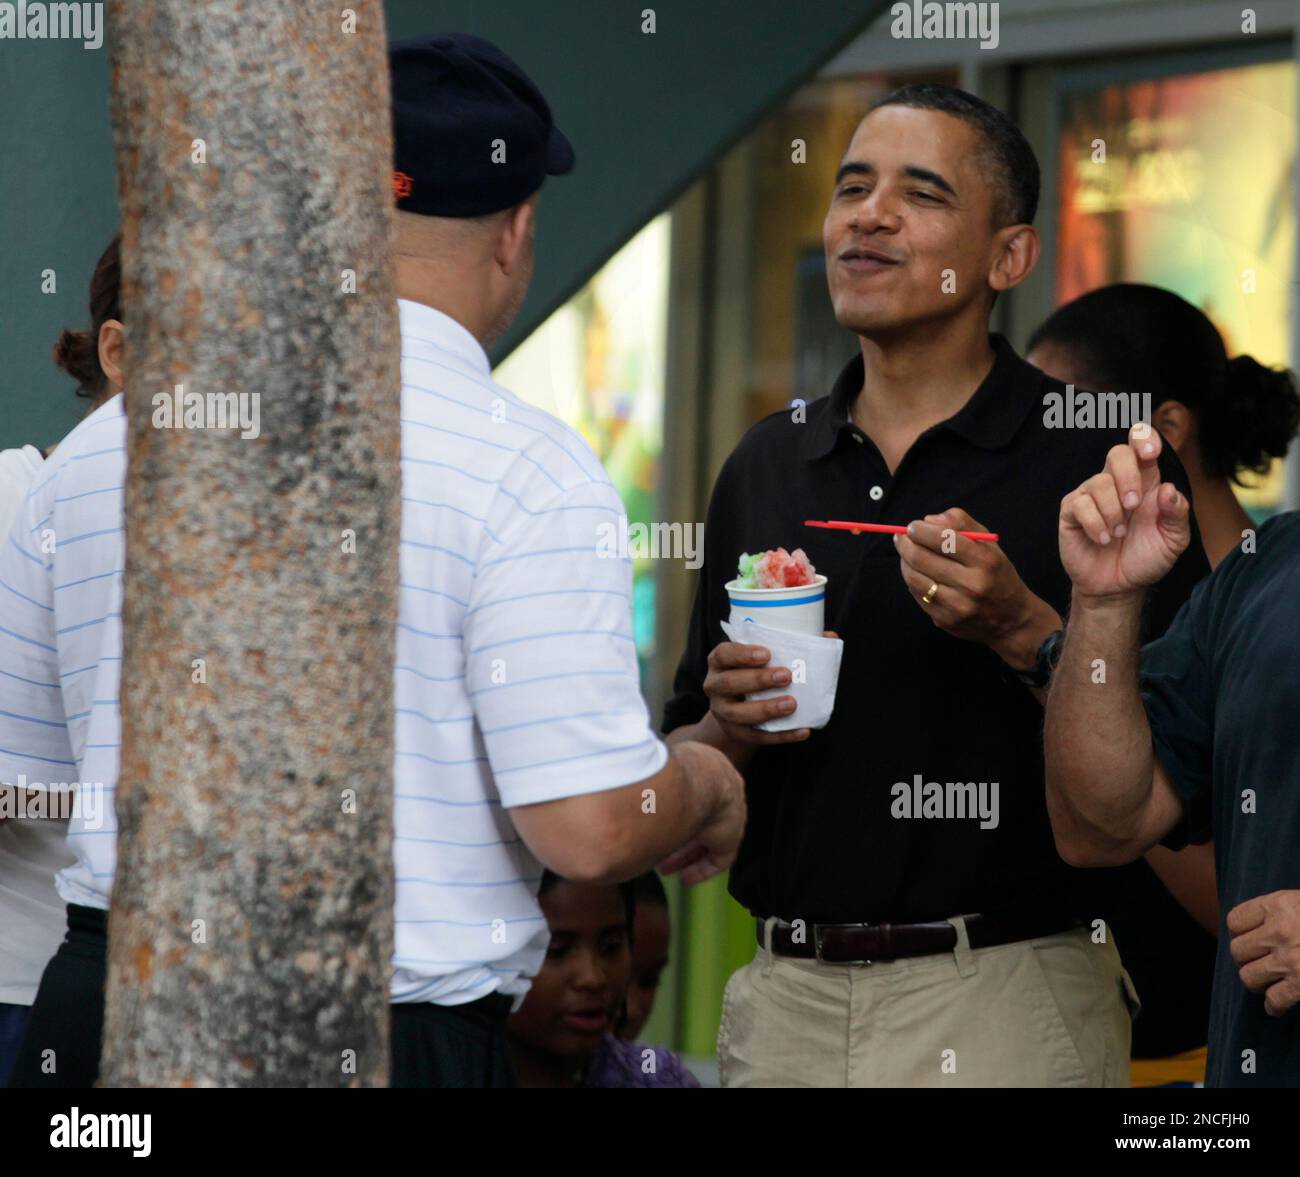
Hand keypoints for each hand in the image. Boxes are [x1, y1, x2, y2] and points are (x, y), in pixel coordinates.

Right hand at [657, 741, 747, 885]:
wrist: (700, 780)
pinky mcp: (731, 837)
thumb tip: (625, 772)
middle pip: (699, 821)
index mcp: (708, 769)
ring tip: (665, 869)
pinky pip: (718, 859)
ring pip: (706, 841)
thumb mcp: (659, 764)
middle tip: (659, 850)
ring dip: (685, 856)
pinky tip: (685, 878)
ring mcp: (730, 815)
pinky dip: (700, 869)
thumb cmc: (674, 766)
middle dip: (677, 838)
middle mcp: (723, 792)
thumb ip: (650, 773)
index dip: (675, 810)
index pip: (693, 794)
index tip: (661, 821)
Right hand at [702, 640, 810, 745]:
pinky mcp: (735, 733)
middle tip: (787, 676)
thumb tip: (829, 637)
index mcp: (719, 662)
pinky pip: (756, 737)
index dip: (742, 654)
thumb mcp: (763, 657)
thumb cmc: (756, 671)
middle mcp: (714, 686)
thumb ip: (791, 645)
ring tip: (792, 704)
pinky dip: (781, 736)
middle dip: (758, 680)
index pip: (723, 654)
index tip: (767, 653)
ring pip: (738, 713)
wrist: (738, 705)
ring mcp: (722, 712)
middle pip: (729, 683)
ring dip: (766, 709)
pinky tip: (802, 730)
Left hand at [895, 507, 1058, 665]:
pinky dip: (912, 580)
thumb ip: (962, 523)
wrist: (1010, 619)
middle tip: (900, 538)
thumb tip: (928, 520)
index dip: (921, 531)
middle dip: (905, 544)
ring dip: (904, 562)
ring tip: (906, 553)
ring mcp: (957, 606)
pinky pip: (917, 595)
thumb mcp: (988, 543)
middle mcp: (972, 585)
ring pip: (915, 578)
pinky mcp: (945, 620)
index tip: (912, 526)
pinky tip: (916, 572)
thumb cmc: (995, 573)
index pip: (944, 539)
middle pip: (923, 559)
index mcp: (985, 561)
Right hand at [1059, 423, 1190, 599]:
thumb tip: (1167, 490)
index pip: (1141, 446)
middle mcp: (1117, 483)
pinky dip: (1096, 524)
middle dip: (1128, 476)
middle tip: (1133, 505)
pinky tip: (1104, 539)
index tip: (1150, 452)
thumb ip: (1177, 513)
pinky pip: (1080, 505)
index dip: (1144, 439)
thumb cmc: (1146, 558)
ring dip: (1113, 511)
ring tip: (1118, 534)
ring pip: (1099, 482)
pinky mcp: (1072, 512)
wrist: (1119, 587)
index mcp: (1144, 482)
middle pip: (1117, 453)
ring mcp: (1091, 496)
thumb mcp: (1174, 540)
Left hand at [1228, 890, 1299, 1016]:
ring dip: (1257, 983)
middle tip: (1259, 964)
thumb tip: (1255, 929)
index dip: (1239, 933)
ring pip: (1249, 977)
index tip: (1247, 940)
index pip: (1235, 921)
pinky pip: (1274, 1000)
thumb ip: (1281, 911)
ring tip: (1267, 983)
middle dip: (1246, 960)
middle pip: (1237, 951)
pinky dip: (1274, 1006)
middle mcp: (1279, 931)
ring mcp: (1291, 959)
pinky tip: (1277, 1006)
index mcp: (1278, 905)